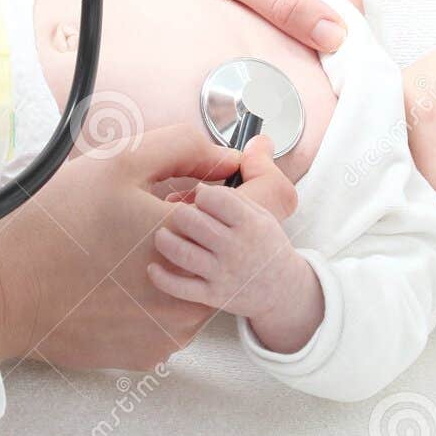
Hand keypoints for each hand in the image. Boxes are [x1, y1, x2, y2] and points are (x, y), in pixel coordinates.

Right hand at [0, 124, 241, 369]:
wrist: (0, 289)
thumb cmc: (54, 223)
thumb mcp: (119, 163)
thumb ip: (186, 149)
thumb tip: (229, 159)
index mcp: (194, 244)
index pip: (263, 206)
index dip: (255, 176)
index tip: (239, 164)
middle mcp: (193, 297)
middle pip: (227, 249)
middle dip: (205, 223)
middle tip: (156, 206)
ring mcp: (171, 332)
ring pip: (200, 283)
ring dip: (183, 260)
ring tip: (128, 242)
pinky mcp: (147, 354)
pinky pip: (170, 314)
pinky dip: (156, 292)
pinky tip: (116, 275)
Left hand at [148, 138, 322, 353]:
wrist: (282, 290)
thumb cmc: (267, 241)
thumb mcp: (272, 203)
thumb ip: (259, 169)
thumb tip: (257, 140)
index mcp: (250, 221)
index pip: (216, 198)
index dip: (202, 192)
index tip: (199, 193)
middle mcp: (236, 247)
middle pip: (193, 222)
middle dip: (179, 213)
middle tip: (177, 213)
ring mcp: (222, 273)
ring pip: (182, 253)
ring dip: (166, 240)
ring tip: (163, 234)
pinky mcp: (211, 295)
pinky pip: (179, 287)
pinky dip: (161, 276)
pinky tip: (153, 265)